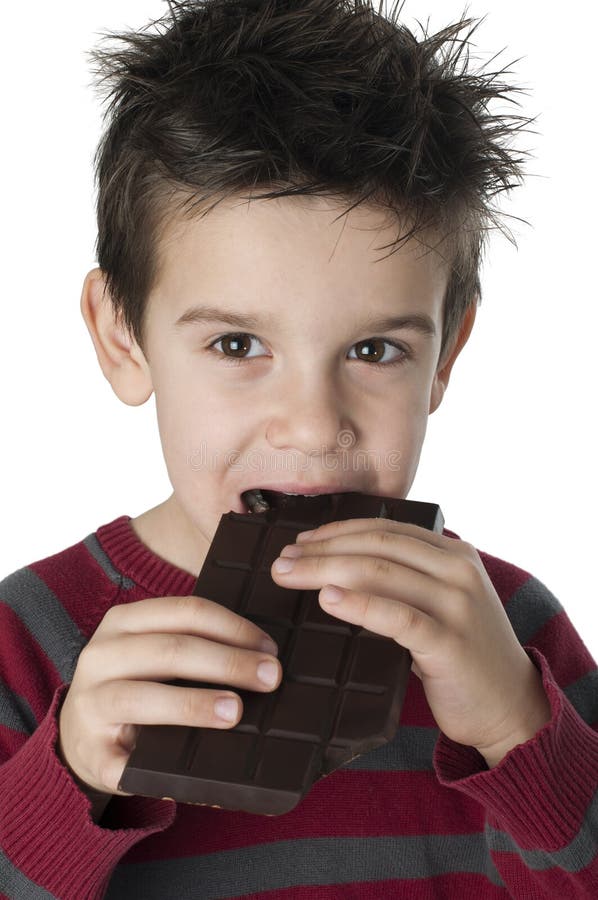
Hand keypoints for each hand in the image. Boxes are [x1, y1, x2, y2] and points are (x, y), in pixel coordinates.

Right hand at [58, 596, 281, 798]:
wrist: (80, 735)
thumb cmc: (136, 684)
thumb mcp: (154, 651)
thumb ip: (195, 646)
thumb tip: (263, 659)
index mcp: (124, 622)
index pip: (187, 611)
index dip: (233, 627)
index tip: (268, 648)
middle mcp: (101, 656)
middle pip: (171, 650)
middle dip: (228, 662)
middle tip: (269, 677)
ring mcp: (90, 705)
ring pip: (145, 697)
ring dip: (195, 704)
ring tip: (235, 712)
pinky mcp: (91, 754)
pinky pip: (125, 762)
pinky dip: (158, 770)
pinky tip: (192, 777)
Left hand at [271, 518, 550, 766]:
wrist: (512, 708)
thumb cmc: (462, 655)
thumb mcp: (440, 604)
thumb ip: (406, 581)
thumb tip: (338, 567)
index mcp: (454, 554)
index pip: (386, 529)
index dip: (337, 532)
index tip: (300, 542)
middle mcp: (458, 570)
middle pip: (377, 546)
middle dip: (322, 550)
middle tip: (282, 561)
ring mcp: (457, 604)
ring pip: (381, 572)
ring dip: (326, 570)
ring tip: (290, 575)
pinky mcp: (450, 641)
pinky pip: (396, 616)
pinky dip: (359, 604)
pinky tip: (327, 600)